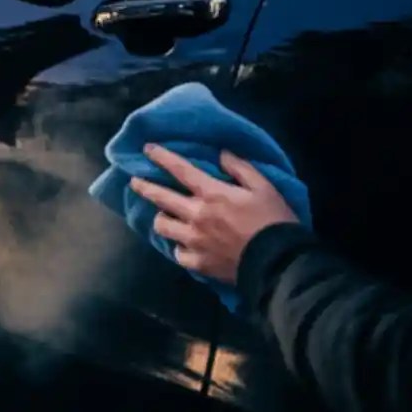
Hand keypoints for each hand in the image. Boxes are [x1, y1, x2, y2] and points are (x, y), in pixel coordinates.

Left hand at [130, 145, 297, 283]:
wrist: (278, 262)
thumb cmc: (273, 220)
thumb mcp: (264, 186)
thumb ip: (241, 168)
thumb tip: (222, 154)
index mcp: (212, 193)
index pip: (180, 170)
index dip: (162, 157)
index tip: (147, 149)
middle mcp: (196, 215)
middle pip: (161, 198)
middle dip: (144, 187)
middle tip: (134, 181)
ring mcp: (193, 241)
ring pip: (163, 226)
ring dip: (161, 217)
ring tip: (163, 215)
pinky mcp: (197, 262)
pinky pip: (177, 253)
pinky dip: (178, 247)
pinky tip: (182, 244)